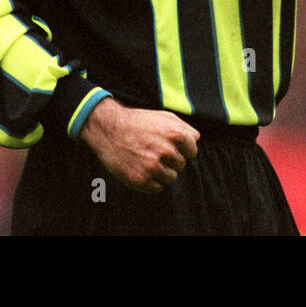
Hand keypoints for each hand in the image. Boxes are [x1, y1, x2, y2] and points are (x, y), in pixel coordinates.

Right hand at [79, 97, 199, 194]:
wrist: (109, 129)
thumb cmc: (139, 122)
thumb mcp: (165, 117)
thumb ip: (185, 128)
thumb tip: (196, 140)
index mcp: (176, 134)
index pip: (192, 152)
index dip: (181, 149)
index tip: (168, 146)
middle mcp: (166, 151)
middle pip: (181, 166)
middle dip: (170, 160)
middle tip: (154, 151)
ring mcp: (153, 167)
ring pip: (170, 178)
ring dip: (162, 172)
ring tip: (148, 160)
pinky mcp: (141, 180)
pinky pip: (157, 188)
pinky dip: (151, 182)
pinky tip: (141, 168)